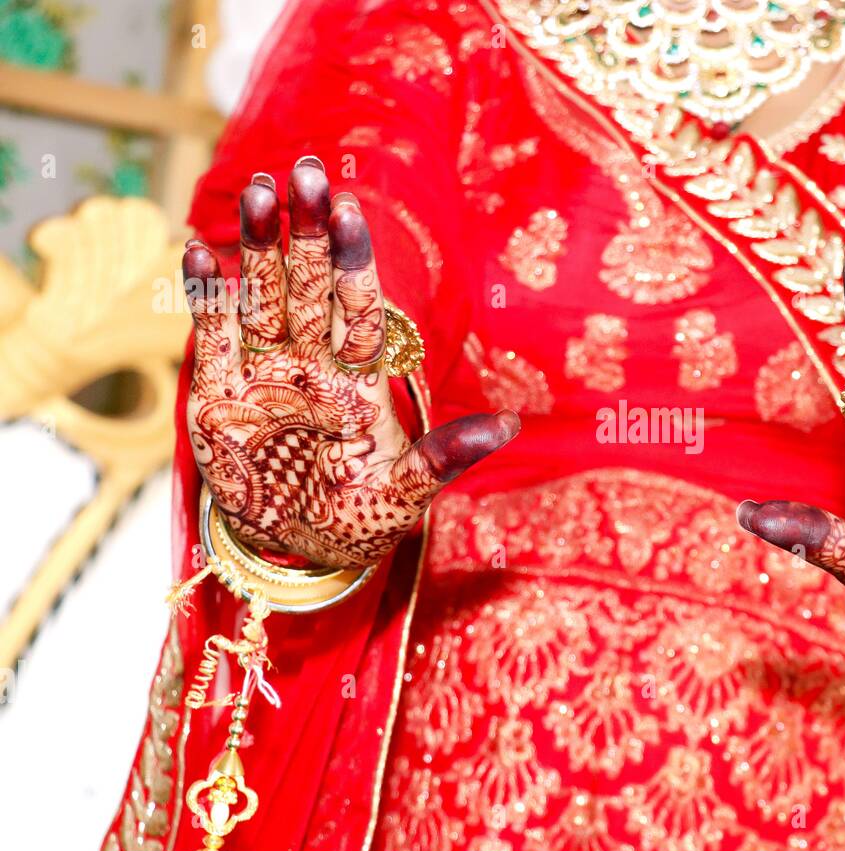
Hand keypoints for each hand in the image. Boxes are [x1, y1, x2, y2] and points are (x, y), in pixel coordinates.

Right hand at [184, 156, 518, 568]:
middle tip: (309, 171)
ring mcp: (266, 374)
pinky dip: (207, 297)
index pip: (359, 310)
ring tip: (264, 191)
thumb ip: (445, 458)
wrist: (293, 550)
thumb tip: (509, 427)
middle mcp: (314, 365)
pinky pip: (215, 336)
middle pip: (310, 287)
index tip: (351, 210)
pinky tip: (202, 252)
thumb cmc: (358, 517)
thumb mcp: (406, 494)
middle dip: (308, 232)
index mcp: (360, 382)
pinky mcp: (220, 394)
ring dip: (260, 246)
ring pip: (264, 297)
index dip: (353, 263)